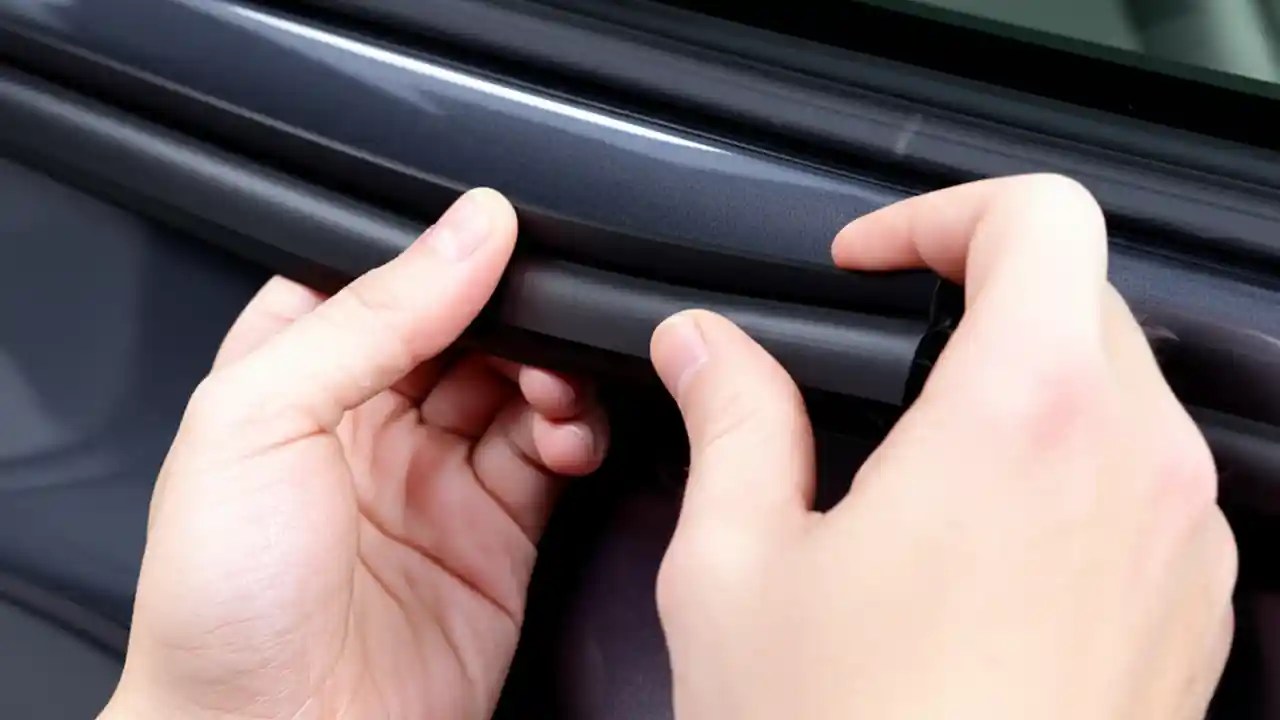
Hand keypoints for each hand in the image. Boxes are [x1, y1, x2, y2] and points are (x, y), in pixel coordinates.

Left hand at [102, 189, 607, 718]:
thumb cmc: (221, 604)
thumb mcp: (261, 419)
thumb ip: (370, 316)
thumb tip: (470, 229)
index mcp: (294, 377)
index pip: (382, 279)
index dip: (442, 254)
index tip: (493, 236)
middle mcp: (368, 423)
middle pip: (466, 328)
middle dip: (512, 314)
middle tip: (535, 324)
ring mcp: (437, 480)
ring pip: (521, 386)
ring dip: (554, 371)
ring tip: (555, 386)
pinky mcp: (499, 536)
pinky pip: (555, 457)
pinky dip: (577, 434)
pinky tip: (570, 435)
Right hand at [651, 175, 1234, 718]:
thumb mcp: (739, 568)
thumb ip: (729, 419)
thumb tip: (703, 348)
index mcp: (1022, 420)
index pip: (1038, 217)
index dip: (938, 216)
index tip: (873, 265)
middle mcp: (1133, 467)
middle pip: (1078, 296)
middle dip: (973, 300)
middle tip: (881, 361)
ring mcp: (1183, 543)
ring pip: (1118, 391)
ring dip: (1023, 389)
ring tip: (922, 474)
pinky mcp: (1192, 611)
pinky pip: (1145, 485)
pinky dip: (1069, 472)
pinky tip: (981, 555)